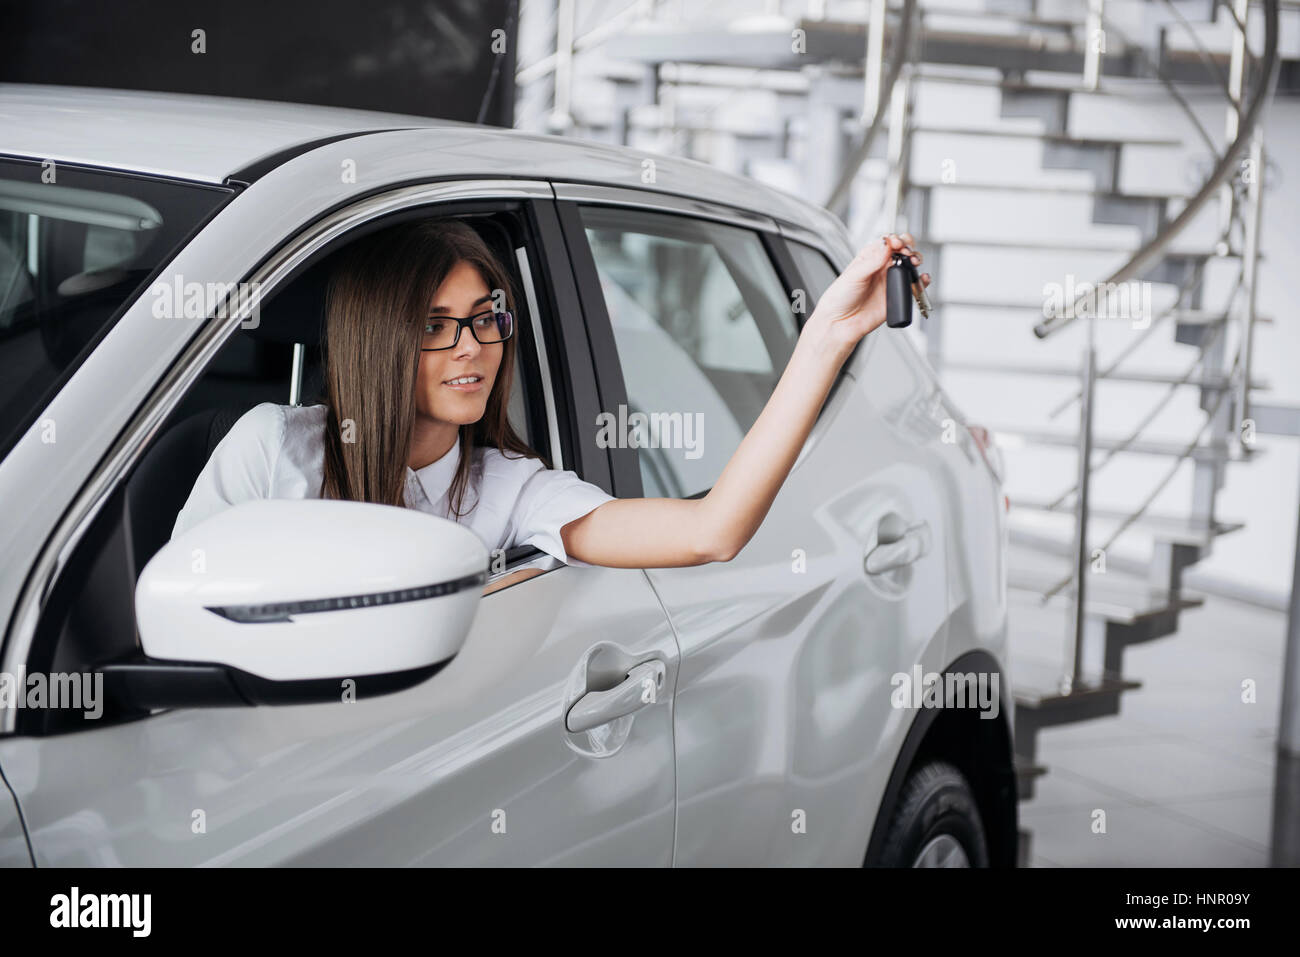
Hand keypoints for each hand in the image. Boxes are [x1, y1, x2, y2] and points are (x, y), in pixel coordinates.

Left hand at [804, 233, 930, 352]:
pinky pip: (913, 286)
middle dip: (908, 247)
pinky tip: (922, 278)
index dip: (895, 239)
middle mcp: (881, 268)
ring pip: (910, 266)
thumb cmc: (839, 299)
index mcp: (869, 258)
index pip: (887, 242)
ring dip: (916, 260)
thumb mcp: (854, 275)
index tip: (897, 243)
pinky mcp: (896, 296)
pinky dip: (922, 281)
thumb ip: (872, 260)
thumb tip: (886, 244)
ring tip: (914, 263)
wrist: (840, 323)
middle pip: (902, 250)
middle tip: (907, 252)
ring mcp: (890, 282)